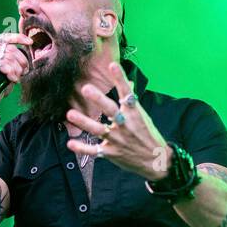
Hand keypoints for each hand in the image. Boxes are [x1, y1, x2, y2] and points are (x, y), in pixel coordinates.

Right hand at [0, 31, 33, 104]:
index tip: (30, 42)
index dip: (18, 38)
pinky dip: (9, 72)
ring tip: (16, 77)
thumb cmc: (0, 85)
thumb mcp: (10, 70)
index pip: (6, 38)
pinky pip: (1, 64)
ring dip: (16, 69)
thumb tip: (26, 56)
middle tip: (23, 72)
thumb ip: (15, 60)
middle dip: (21, 61)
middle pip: (10, 49)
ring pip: (7, 57)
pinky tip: (12, 78)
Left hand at [65, 61, 169, 182]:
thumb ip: (132, 100)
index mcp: (135, 114)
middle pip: (110, 110)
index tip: (113, 65)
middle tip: (86, 88)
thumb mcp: (144, 117)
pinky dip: (82, 148)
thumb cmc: (148, 136)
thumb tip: (129, 82)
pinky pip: (94, 151)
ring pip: (98, 129)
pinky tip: (70, 144)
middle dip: (98, 99)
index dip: (120, 79)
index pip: (127, 93)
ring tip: (70, 114)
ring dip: (84, 122)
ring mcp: (117, 140)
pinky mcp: (111, 153)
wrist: (156, 161)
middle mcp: (125, 125)